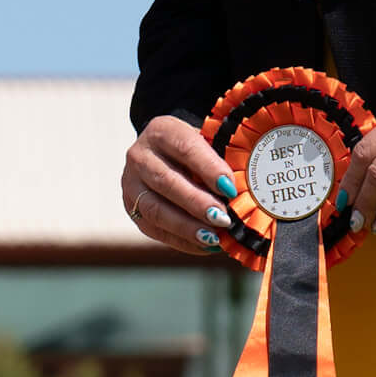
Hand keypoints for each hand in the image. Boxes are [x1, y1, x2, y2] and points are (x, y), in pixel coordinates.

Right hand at [122, 116, 240, 255]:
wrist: (164, 153)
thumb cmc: (197, 149)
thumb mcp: (208, 141)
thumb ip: (223, 159)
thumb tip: (244, 191)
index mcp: (162, 131)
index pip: (185, 148)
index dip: (209, 169)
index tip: (231, 189)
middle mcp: (140, 155)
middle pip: (166, 181)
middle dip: (197, 203)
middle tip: (223, 219)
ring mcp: (131, 183)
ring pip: (155, 209)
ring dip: (186, 226)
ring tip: (213, 238)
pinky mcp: (131, 208)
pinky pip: (154, 228)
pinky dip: (181, 240)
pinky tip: (205, 245)